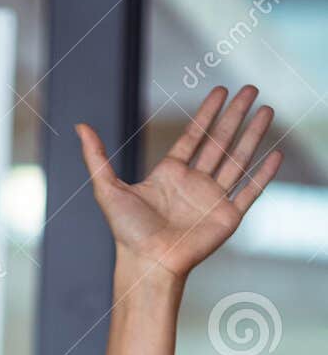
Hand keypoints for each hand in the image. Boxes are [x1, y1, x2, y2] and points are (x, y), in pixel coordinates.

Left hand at [76, 86, 281, 279]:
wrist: (147, 266)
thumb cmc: (126, 234)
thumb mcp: (107, 189)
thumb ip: (96, 158)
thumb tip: (79, 127)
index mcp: (170, 174)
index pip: (194, 135)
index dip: (208, 113)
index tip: (221, 91)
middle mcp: (193, 184)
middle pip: (219, 141)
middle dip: (236, 115)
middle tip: (250, 88)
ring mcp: (212, 199)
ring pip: (237, 159)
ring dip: (253, 135)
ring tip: (267, 109)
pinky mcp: (227, 217)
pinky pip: (250, 191)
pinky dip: (263, 174)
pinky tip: (276, 154)